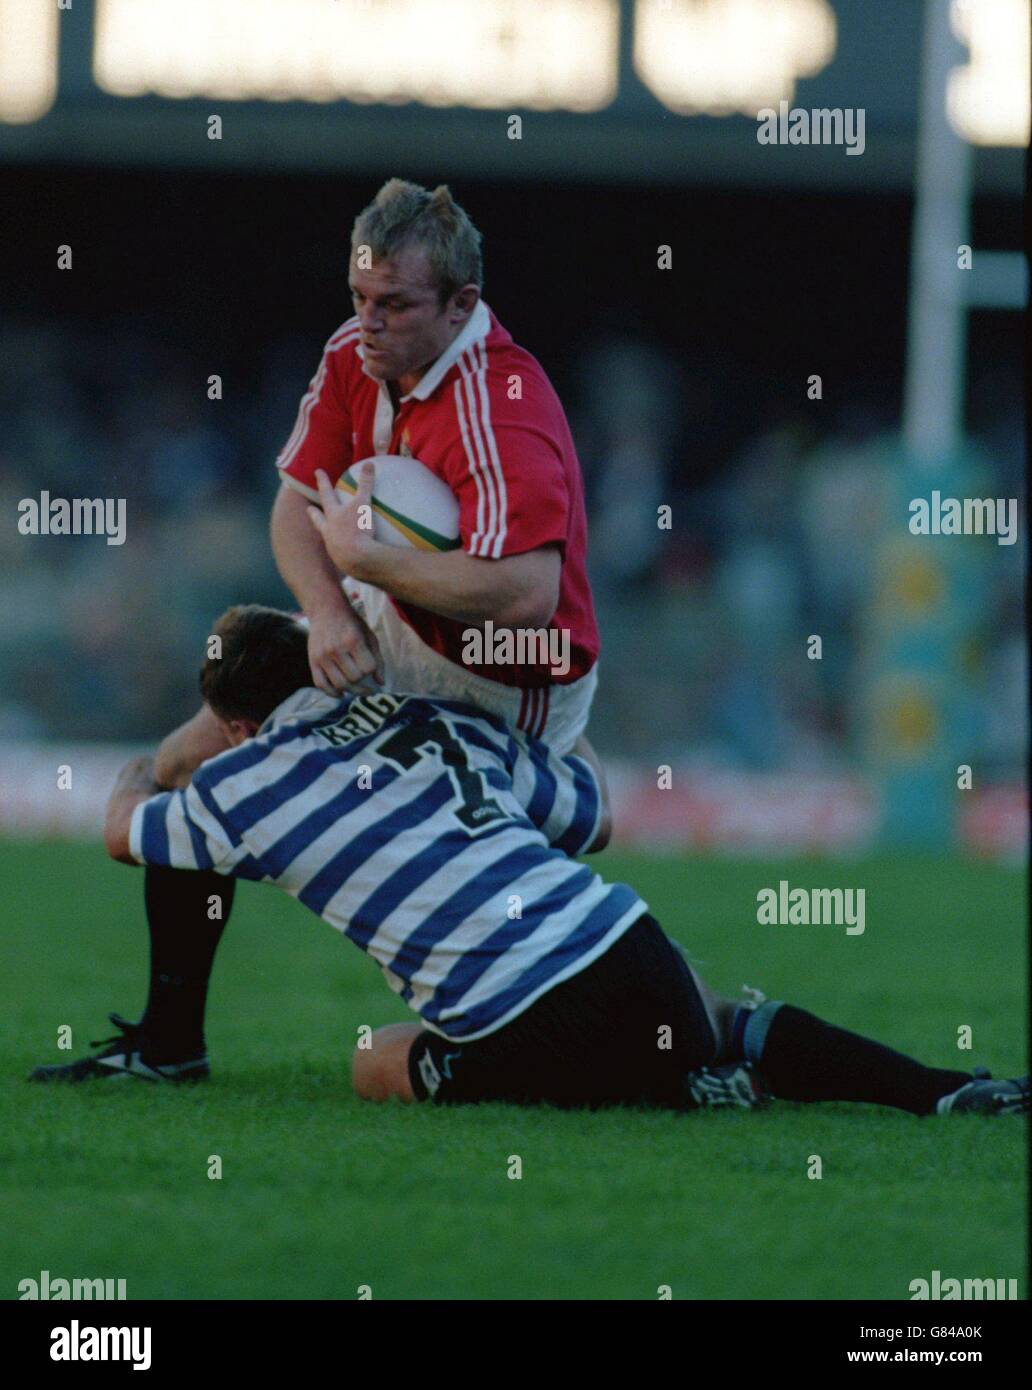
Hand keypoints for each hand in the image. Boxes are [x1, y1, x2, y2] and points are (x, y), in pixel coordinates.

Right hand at [306, 602, 383, 694]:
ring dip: (350, 690)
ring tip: (356, 689)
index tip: (371, 667)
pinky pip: (321, 684)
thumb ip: (377, 659)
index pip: (367, 668)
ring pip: (339, 684)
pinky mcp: (312, 661)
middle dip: (362, 682)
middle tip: (365, 682)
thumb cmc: (351, 623)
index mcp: (352, 640)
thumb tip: (381, 683)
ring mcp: (322, 656)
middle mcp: (336, 649)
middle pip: (354, 679)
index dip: (372, 670)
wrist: (326, 609)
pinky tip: (341, 694)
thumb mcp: (369, 636)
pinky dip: (332, 693)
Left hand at [307, 465, 382, 579]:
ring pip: (326, 536)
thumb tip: (369, 463)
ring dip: (325, 532)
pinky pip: (338, 551)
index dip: (323, 482)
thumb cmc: (358, 529)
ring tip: (325, 533)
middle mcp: (329, 530)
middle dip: (314, 513)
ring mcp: (333, 546)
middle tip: (309, 509)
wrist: (356, 559)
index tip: (317, 472)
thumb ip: (366, 484)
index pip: (326, 494)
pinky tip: (344, 551)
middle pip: (319, 519)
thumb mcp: (363, 503)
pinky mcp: (340, 560)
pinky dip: (339, 548)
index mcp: (333, 515)